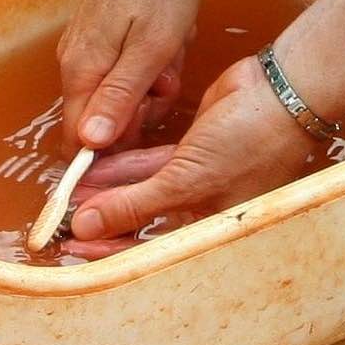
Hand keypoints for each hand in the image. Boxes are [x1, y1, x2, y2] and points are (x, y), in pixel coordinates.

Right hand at [57, 0, 200, 150]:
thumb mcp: (152, 47)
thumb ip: (120, 98)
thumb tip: (89, 143)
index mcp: (83, 71)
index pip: (81, 139)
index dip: (117, 148)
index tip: (150, 128)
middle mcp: (74, 61)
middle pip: (105, 118)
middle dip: (144, 108)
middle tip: (170, 77)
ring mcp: (88, 43)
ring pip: (122, 89)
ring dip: (155, 78)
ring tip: (174, 44)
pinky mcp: (103, 28)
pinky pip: (129, 63)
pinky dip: (156, 56)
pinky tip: (171, 32)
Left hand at [68, 56, 317, 241]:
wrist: (281, 93)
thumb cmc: (249, 145)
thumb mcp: (186, 180)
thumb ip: (134, 203)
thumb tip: (87, 227)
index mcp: (209, 231)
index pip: (150, 252)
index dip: (109, 250)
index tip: (73, 246)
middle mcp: (202, 209)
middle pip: (143, 220)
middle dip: (104, 216)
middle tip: (63, 216)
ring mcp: (198, 177)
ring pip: (144, 189)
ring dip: (110, 188)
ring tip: (71, 187)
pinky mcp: (195, 149)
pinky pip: (152, 163)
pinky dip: (126, 164)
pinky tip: (96, 163)